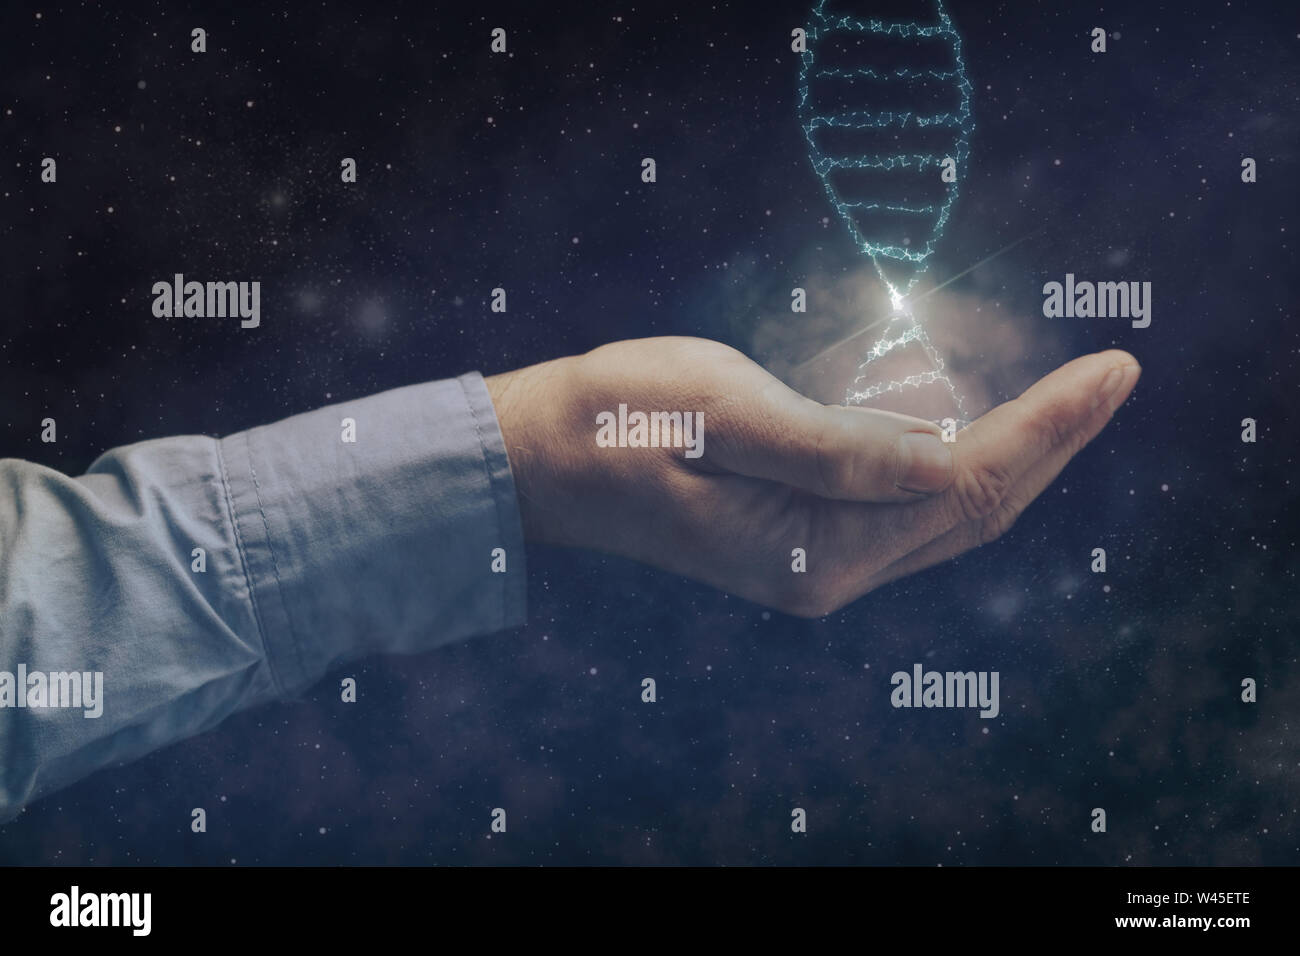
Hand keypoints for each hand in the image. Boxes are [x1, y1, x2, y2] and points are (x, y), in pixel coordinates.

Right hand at [485, 337, 1139, 617]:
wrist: (543, 460)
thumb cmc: (619, 420)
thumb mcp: (726, 413)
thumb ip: (837, 446)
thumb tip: (946, 457)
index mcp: (814, 545)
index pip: (965, 486)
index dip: (1046, 429)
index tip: (1113, 371)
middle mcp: (828, 568)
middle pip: (973, 511)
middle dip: (1051, 444)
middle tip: (1116, 377)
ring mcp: (814, 560)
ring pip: (946, 515)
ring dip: (1013, 458)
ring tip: (1074, 401)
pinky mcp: (799, 539)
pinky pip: (906, 509)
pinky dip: (958, 466)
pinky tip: (982, 429)